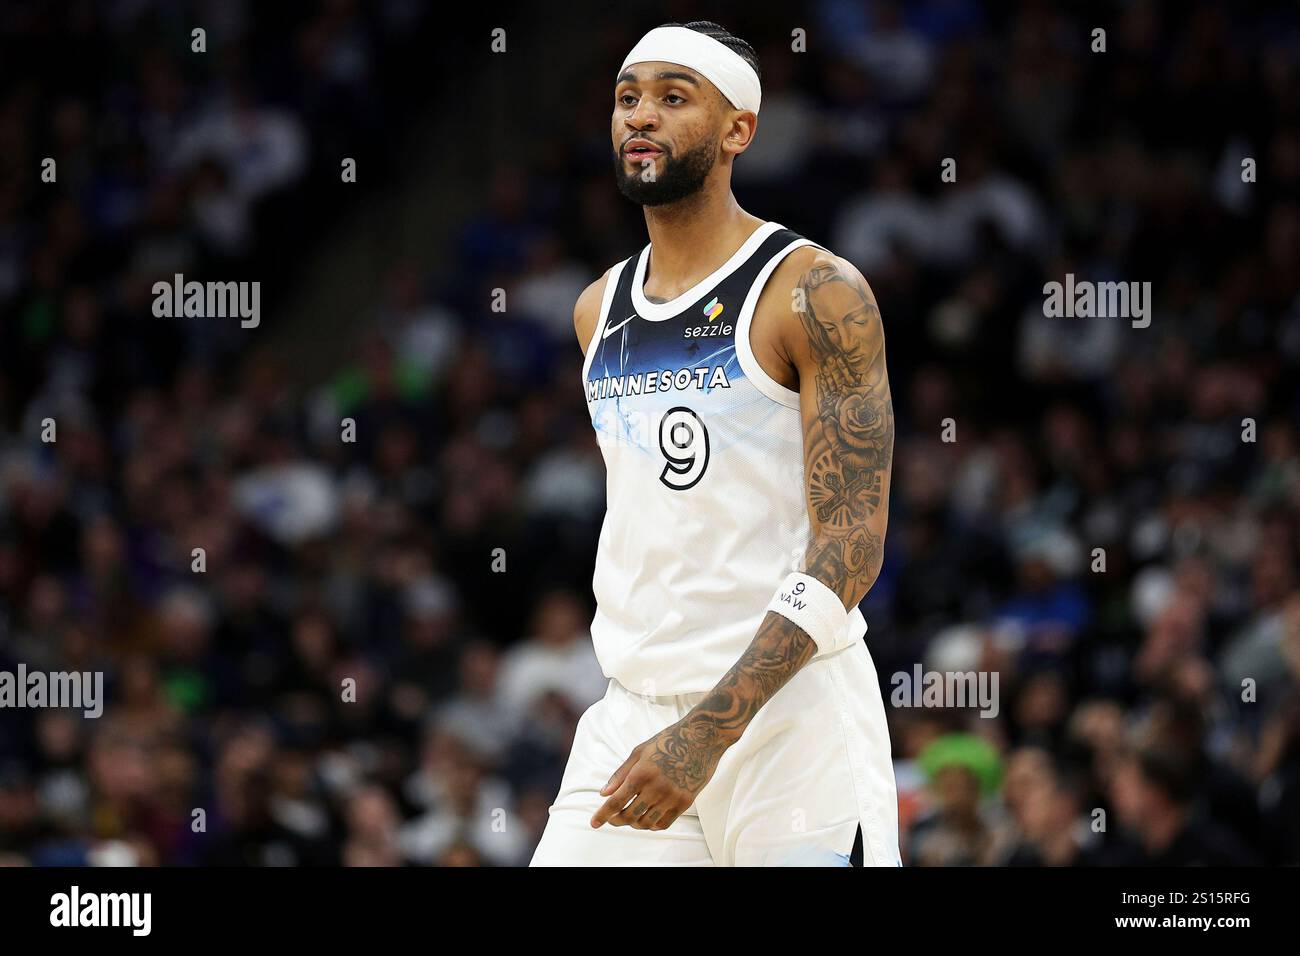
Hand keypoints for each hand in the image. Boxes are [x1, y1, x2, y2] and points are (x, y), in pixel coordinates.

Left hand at [589, 716, 730, 830]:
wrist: (701, 738)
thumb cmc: (668, 741)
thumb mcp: (639, 752)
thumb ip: (620, 774)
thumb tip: (604, 793)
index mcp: (641, 773)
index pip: (616, 802)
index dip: (602, 815)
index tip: (594, 823)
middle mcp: (656, 788)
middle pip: (629, 815)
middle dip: (616, 820)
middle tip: (612, 818)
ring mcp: (672, 797)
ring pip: (645, 823)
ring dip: (634, 823)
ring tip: (630, 816)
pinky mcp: (685, 802)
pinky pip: (663, 823)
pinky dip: (651, 825)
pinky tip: (647, 818)